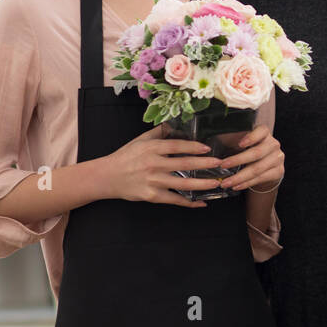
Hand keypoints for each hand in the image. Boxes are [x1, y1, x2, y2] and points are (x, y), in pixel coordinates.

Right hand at [98, 123, 224, 207]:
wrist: (107, 177)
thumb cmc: (125, 157)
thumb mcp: (140, 140)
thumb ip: (158, 133)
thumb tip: (176, 124)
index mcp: (151, 148)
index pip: (177, 146)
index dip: (194, 147)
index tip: (208, 148)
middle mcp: (153, 164)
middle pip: (184, 164)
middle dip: (204, 164)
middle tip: (220, 164)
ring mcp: (153, 181)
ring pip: (182, 184)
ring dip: (202, 184)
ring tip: (216, 183)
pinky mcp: (151, 196)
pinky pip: (174, 200)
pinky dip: (189, 202)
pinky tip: (201, 202)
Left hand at [217, 125, 284, 191]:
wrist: (264, 168)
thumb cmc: (247, 152)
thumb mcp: (240, 143)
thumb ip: (231, 140)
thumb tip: (208, 144)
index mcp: (264, 133)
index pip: (262, 131)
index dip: (252, 137)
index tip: (240, 144)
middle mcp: (274, 144)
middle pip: (257, 153)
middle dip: (238, 160)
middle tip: (222, 166)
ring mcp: (278, 158)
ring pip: (257, 169)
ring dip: (239, 177)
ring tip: (225, 183)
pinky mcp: (278, 172)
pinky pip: (260, 178)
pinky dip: (246, 183)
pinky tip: (235, 186)